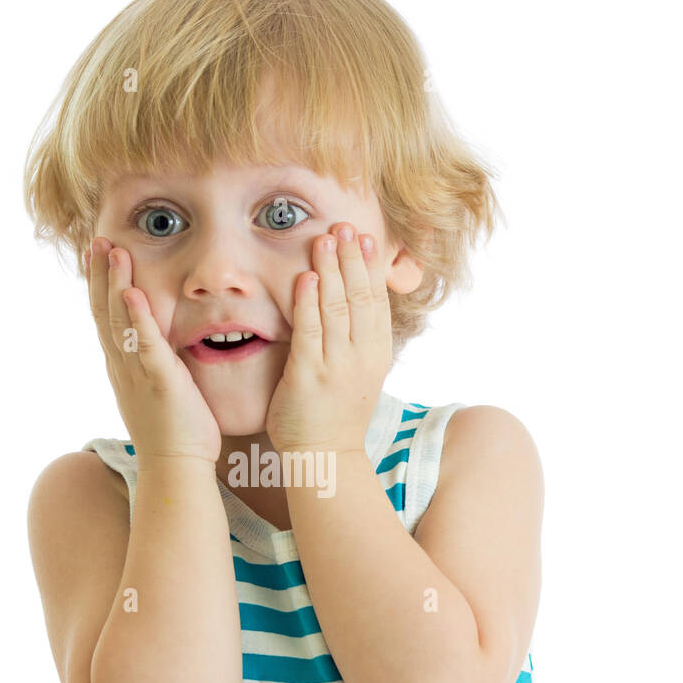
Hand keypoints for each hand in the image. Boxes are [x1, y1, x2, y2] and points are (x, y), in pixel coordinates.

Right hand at [85, 238, 221, 464]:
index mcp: (123, 367)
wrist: (176, 468)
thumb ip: (153, 365)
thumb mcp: (157, 391)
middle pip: (103, 312)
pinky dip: (136, 318)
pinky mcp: (158, 381)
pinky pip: (143, 345)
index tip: (96, 257)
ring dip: (113, 283)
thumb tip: (155, 347)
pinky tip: (131, 292)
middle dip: (99, 274)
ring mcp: (136, 373)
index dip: (99, 287)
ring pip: (117, 321)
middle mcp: (122, 367)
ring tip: (111, 249)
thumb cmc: (176, 433)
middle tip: (95, 240)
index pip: (106, 319)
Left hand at [264, 224, 392, 454]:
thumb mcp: (358, 371)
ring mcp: (337, 365)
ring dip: (331, 270)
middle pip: (360, 296)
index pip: (376, 300)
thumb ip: (357, 338)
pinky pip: (311, 332)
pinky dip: (308, 303)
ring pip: (337, 308)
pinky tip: (306, 277)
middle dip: (351, 259)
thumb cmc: (335, 413)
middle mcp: (361, 355)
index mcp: (375, 352)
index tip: (364, 238)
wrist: (325, 456)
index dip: (370, 267)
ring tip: (325, 239)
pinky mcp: (310, 376)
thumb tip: (354, 304)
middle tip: (344, 226)